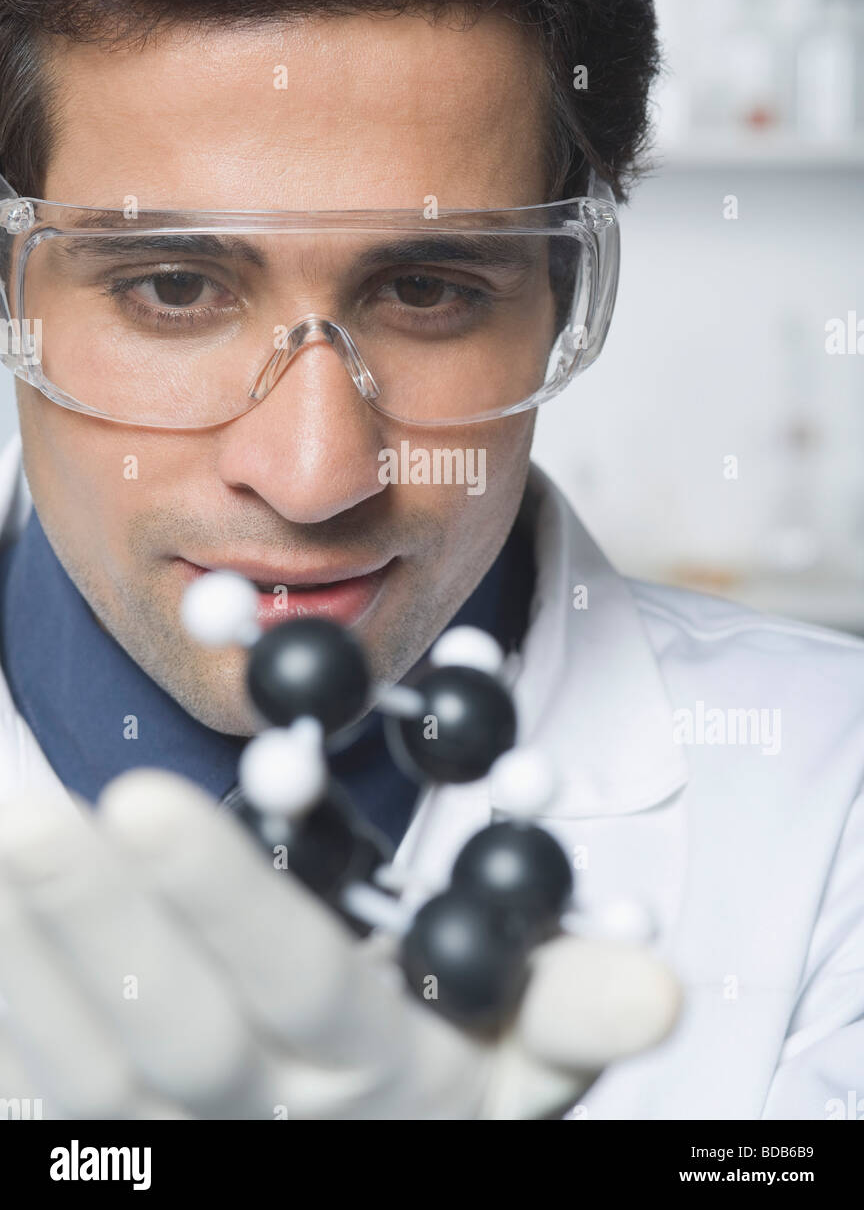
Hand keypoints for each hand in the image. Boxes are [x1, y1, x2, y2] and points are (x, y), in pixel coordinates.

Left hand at [0, 771, 679, 1119]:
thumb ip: (571, 1010)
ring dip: (23, 949)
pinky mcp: (102, 1154)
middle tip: (31, 802)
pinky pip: (30, 1094)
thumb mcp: (522, 1055)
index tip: (143, 795)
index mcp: (370, 1071)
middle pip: (168, 1029)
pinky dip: (0, 1000)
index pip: (297, 986)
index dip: (222, 903)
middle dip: (96, 919)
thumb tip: (659, 987)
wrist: (361, 1169)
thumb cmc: (439, 1076)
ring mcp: (171, 1147)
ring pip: (78, 1066)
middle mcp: (261, 1118)